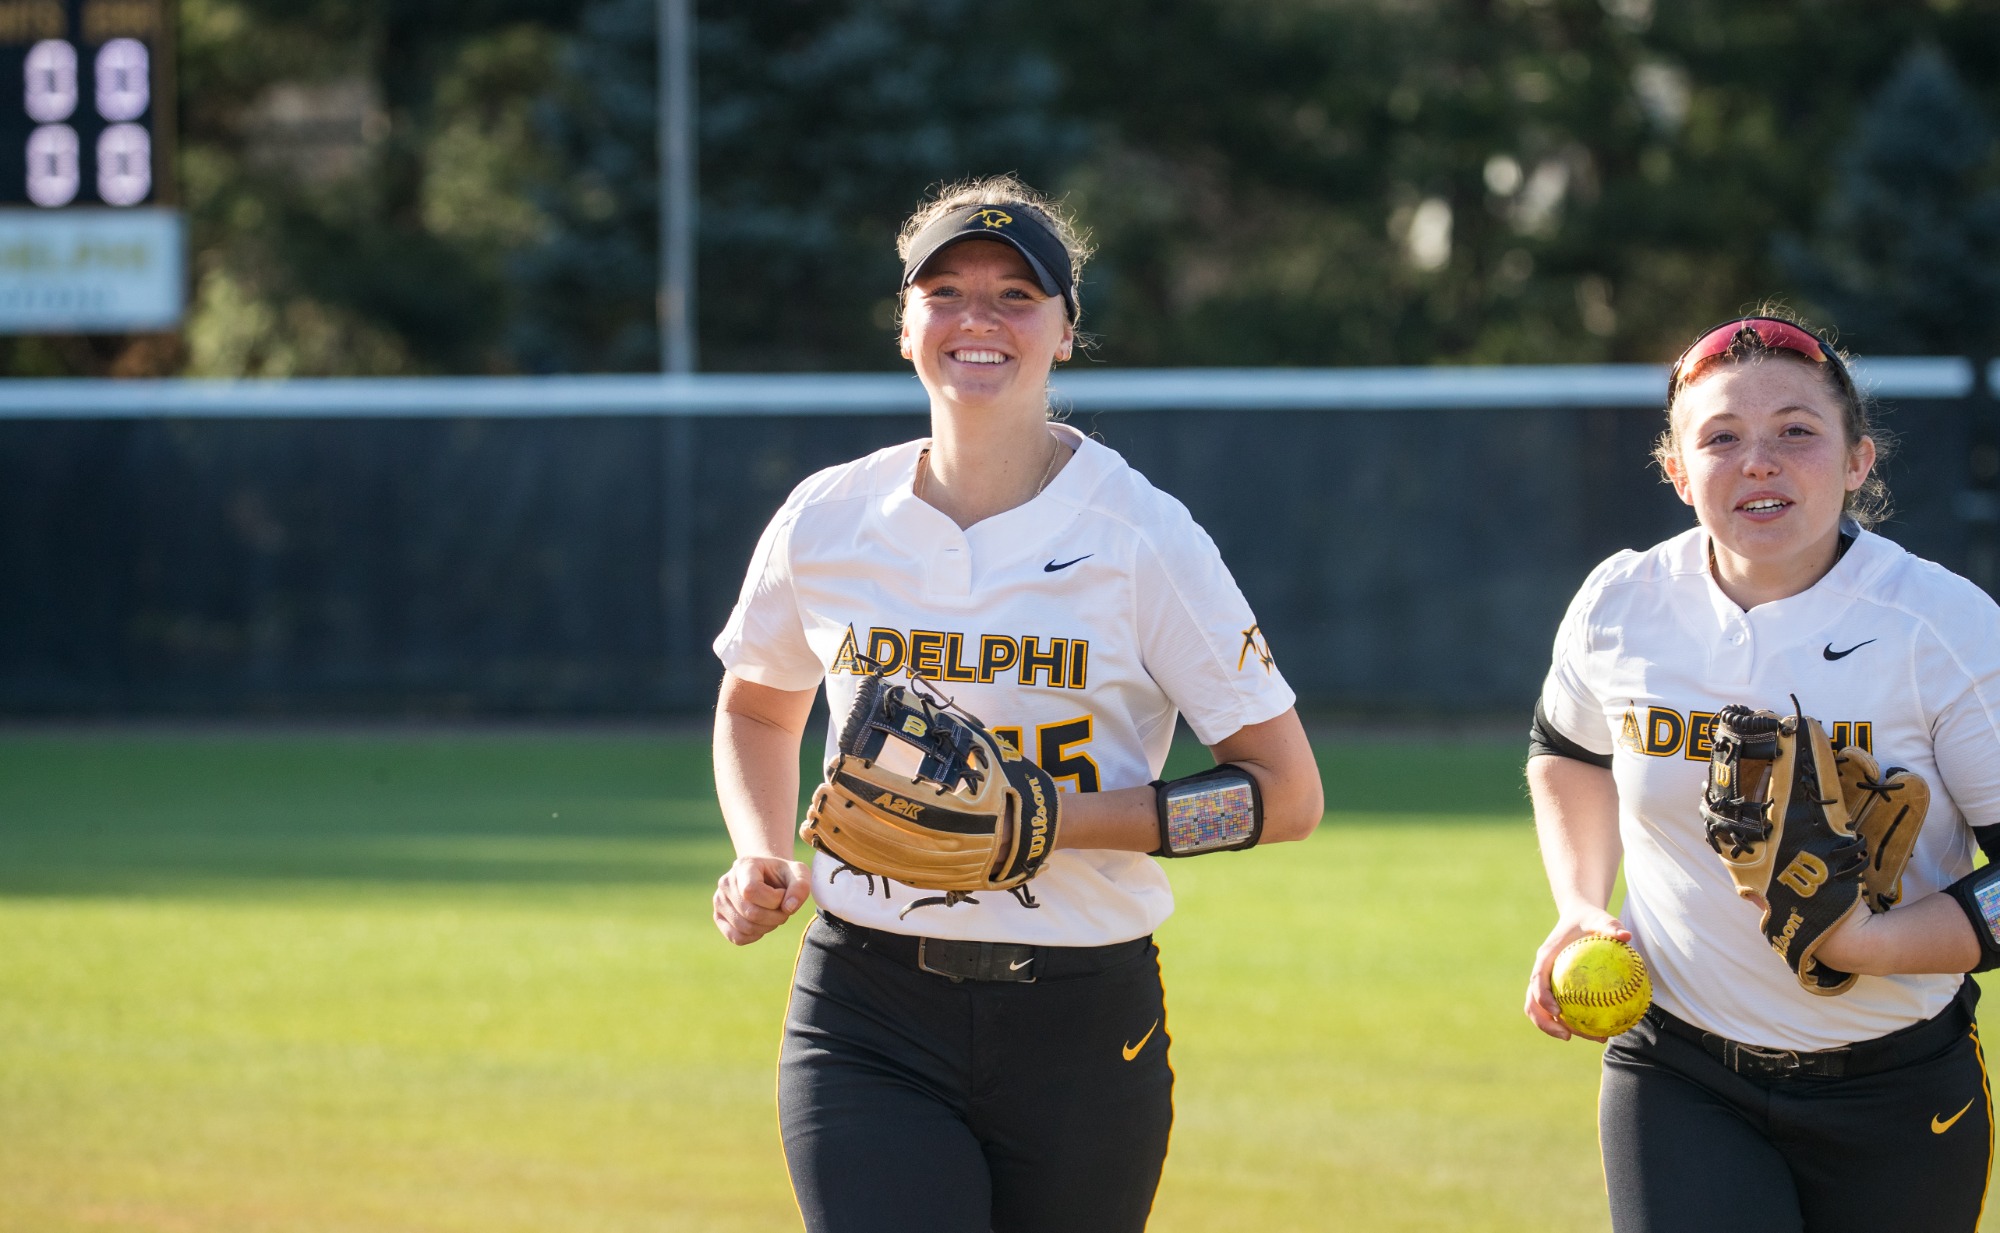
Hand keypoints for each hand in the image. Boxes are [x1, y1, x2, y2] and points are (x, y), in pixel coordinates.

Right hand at [713, 855, 811, 944]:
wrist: (767, 877)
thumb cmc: (783, 875)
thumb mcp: (799, 873)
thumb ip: (801, 887)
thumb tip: (788, 908)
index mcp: (743, 865)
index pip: (751, 890)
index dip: (773, 900)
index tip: (783, 894)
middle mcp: (726, 882)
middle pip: (750, 912)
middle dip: (775, 917)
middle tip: (784, 910)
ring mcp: (719, 900)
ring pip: (744, 927)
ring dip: (767, 927)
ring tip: (774, 915)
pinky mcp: (719, 916)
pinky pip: (736, 937)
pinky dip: (754, 936)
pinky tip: (763, 925)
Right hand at [1524, 908, 1632, 1041]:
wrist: (1578, 917)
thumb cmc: (1588, 919)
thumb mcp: (1600, 919)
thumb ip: (1611, 927)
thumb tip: (1627, 937)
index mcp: (1545, 957)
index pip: (1537, 980)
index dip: (1543, 998)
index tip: (1558, 1011)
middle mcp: (1542, 972)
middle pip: (1533, 1003)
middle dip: (1545, 1023)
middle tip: (1567, 1036)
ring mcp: (1547, 982)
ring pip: (1543, 1011)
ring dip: (1556, 1028)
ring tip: (1586, 1038)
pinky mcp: (1556, 988)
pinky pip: (1561, 1009)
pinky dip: (1574, 1022)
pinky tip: (1599, 1029)